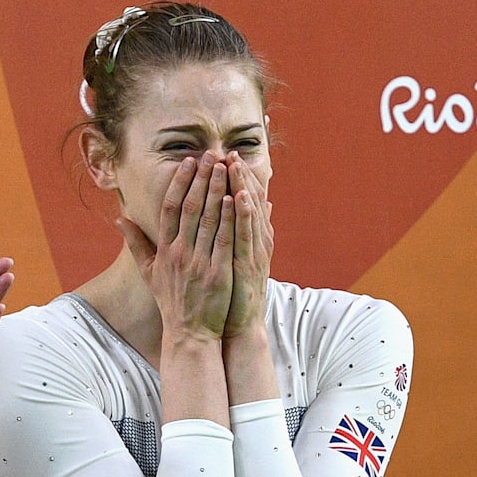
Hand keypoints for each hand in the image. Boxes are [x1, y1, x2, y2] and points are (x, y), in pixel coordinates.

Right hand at [117, 152, 234, 339]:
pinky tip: (238, 198)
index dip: (179, 183)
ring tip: (226, 167)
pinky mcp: (218, 273)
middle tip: (210, 154)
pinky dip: (231, 218)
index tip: (188, 162)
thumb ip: (136, 243)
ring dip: (218, 190)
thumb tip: (119, 219)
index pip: (170, 209)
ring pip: (209, 219)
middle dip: (201, 179)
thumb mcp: (149, 271)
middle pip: (190, 208)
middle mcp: (179, 253)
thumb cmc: (171, 301)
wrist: (189, 333)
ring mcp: (199, 262)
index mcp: (164, 250)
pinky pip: (225, 240)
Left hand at [222, 151, 273, 339]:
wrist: (234, 324)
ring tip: (235, 164)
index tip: (224, 155)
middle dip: (237, 176)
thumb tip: (252, 204)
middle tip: (229, 151)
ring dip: (243, 187)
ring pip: (248, 213)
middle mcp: (252, 241)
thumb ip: (240, 230)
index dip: (234, 178)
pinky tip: (243, 196)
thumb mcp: (231, 257)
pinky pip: (247, 236)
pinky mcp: (250, 265)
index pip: (241, 200)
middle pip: (247, 201)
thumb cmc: (227, 291)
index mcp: (245, 238)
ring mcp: (253, 252)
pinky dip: (246, 215)